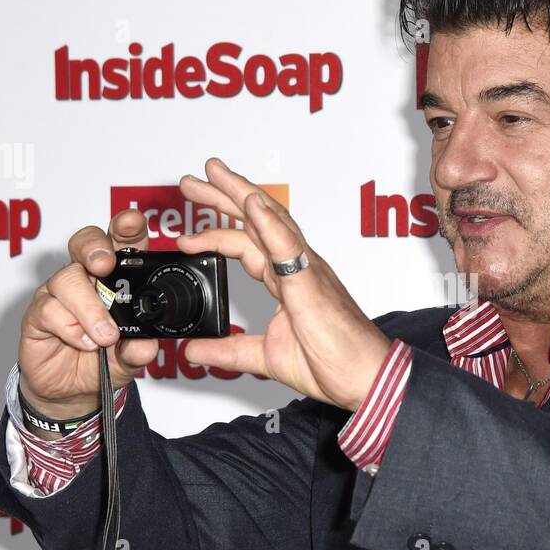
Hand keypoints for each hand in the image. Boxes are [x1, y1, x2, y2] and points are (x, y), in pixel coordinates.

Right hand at [17, 209, 161, 430]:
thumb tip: (146, 345)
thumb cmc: (103, 363)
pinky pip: (49, 309)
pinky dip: (69, 328)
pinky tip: (83, 343)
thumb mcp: (129, 360)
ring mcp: (59, 294)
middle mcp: (86, 278)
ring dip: (89, 308)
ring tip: (104, 337)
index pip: (121, 243)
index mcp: (116, 279)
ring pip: (67, 279)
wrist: (71, 393)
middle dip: (95, 247)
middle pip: (85, 242)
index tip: (131, 223)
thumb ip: (138, 351)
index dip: (126, 228)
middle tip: (104, 265)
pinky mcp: (38, 314)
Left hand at [176, 158, 391, 410]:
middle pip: (256, 220)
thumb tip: (193, 350)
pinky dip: (269, 222)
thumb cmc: (332, 362)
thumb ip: (229, 350)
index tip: (187, 234)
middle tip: (192, 179)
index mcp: (287, 280)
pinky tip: (251, 203)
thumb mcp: (265, 357)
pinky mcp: (311, 283)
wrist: (362, 377)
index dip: (216, 233)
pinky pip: (288, 247)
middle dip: (222, 197)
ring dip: (240, 194)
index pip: (247, 244)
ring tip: (213, 173)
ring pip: (270, 220)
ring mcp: (306, 270)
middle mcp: (297, 267)